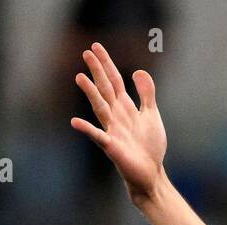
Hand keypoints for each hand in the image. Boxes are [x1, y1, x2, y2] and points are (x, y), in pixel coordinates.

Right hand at [70, 42, 166, 203]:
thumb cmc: (149, 146)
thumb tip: (139, 71)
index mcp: (125, 108)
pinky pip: (98, 137)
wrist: (151, 174)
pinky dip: (87, 129)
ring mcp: (112, 130)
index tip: (96, 47)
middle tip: (87, 52)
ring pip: (100, 108)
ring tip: (80, 77)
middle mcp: (116, 116)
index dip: (107, 64)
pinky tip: (75, 122)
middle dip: (98, 72)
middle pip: (106, 90)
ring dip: (91, 93)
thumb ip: (146, 94)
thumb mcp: (151, 115)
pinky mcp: (112, 147)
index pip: (114, 81)